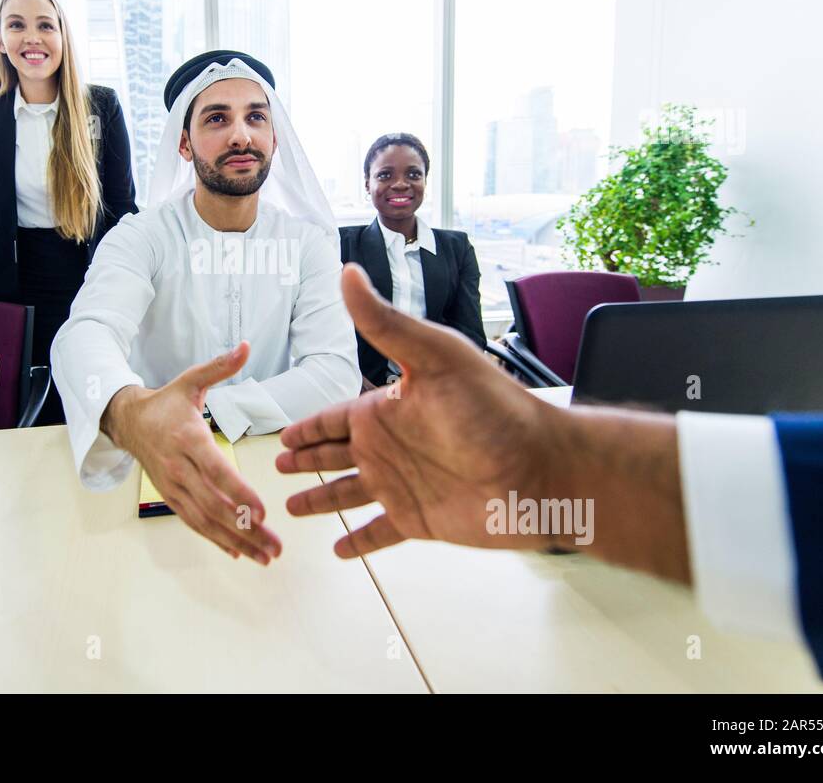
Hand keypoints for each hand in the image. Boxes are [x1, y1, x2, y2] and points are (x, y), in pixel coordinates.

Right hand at [102, 342, 281, 565]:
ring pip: (206, 520)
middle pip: (215, 504)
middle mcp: (180, 467)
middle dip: (246, 528)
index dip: (239, 494)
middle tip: (275, 546)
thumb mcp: (191, 380)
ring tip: (265, 556)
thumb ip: (221, 367)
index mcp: (188, 438)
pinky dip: (216, 539)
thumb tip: (247, 346)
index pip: (216, 471)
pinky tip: (238, 552)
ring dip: (236, 541)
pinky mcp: (171, 496)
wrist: (128, 422)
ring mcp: (174, 486)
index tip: (262, 512)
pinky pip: (194, 523)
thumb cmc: (166, 403)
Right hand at [277, 264, 570, 558]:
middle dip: (307, 461)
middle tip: (278, 468)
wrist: (544, 470)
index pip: (334, 417)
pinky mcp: (419, 520)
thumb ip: (385, 323)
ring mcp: (403, 485)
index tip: (283, 435)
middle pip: (335, 455)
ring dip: (322, 501)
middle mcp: (391, 447)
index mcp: (389, 409)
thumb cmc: (496, 410)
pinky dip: (358, 542)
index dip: (307, 426)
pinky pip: (378, 534)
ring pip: (348, 495)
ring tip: (291, 508)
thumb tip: (348, 273)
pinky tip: (338, 550)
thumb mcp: (435, 358)